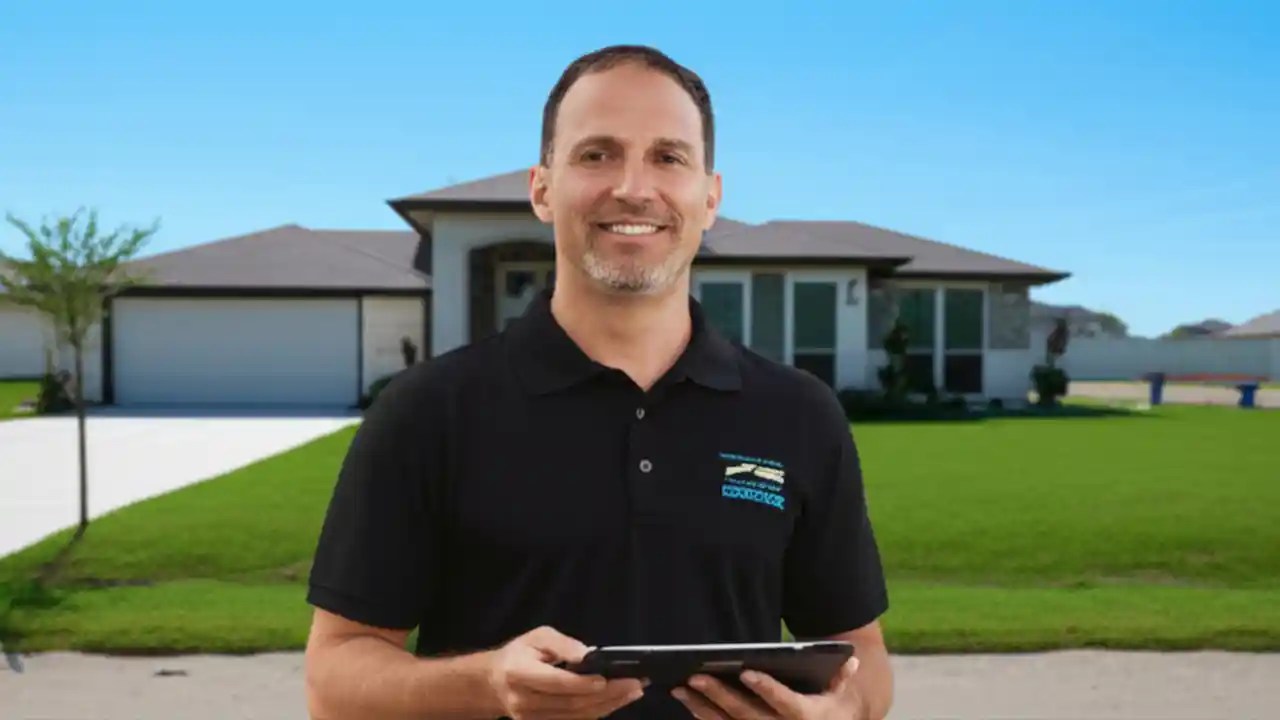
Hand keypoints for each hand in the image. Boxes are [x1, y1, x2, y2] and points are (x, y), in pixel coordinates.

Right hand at [486, 625, 646, 718]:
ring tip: (631, 692)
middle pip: (572, 703)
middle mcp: (524, 701)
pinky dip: (597, 713)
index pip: (557, 683)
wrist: (494, 683)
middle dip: (607, 695)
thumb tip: (588, 654)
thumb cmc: (520, 654)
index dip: (584, 683)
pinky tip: (615, 702)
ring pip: (576, 717)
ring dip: (608, 706)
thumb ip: (562, 644)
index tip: (608, 678)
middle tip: (634, 684)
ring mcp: (532, 719)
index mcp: (520, 673)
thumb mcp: (537, 637)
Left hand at [672, 656, 862, 719]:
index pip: (785, 703)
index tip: (746, 671)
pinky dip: (705, 717)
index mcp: (806, 717)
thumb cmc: (829, 705)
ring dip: (703, 708)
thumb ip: (841, 676)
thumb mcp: (840, 692)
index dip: (767, 688)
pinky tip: (688, 702)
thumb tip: (850, 660)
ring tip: (681, 688)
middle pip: (747, 716)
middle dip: (720, 696)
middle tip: (696, 676)